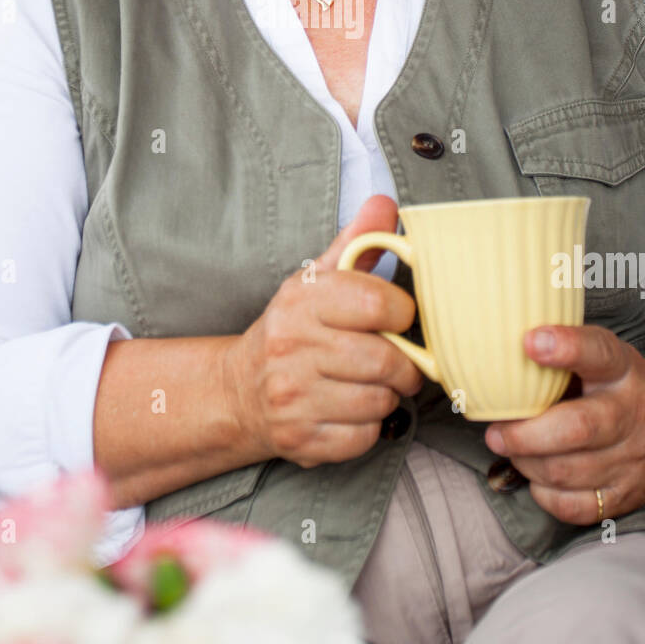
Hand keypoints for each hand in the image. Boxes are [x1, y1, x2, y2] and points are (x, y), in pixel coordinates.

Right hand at [224, 195, 422, 467]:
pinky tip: (352, 410)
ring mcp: (293, 398)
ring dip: (387, 396)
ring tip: (372, 384)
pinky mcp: (300, 440)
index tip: (398, 318)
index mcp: (300, 301)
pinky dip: (369, 429)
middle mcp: (291, 348)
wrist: (239, 391)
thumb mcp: (317, 280)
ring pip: (379, 402)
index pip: (377, 303)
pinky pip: (363, 438)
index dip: (403, 313)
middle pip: (385, 360)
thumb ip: (356, 243)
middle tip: (400, 362)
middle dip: (405, 365)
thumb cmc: (293, 329)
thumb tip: (386, 203)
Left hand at [483, 324, 644, 524]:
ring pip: (567, 472)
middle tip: (495, 432)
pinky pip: (575, 507)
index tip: (529, 342)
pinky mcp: (628, 496)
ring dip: (527, 464)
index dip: (565, 347)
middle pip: (577, 428)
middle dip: (525, 435)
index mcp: (623, 369)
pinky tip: (537, 477)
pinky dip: (545, 494)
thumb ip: (562, 352)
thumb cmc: (619, 386)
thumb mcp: (602, 356)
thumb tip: (497, 350)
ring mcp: (635, 459)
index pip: (598, 353)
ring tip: (514, 451)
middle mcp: (634, 413)